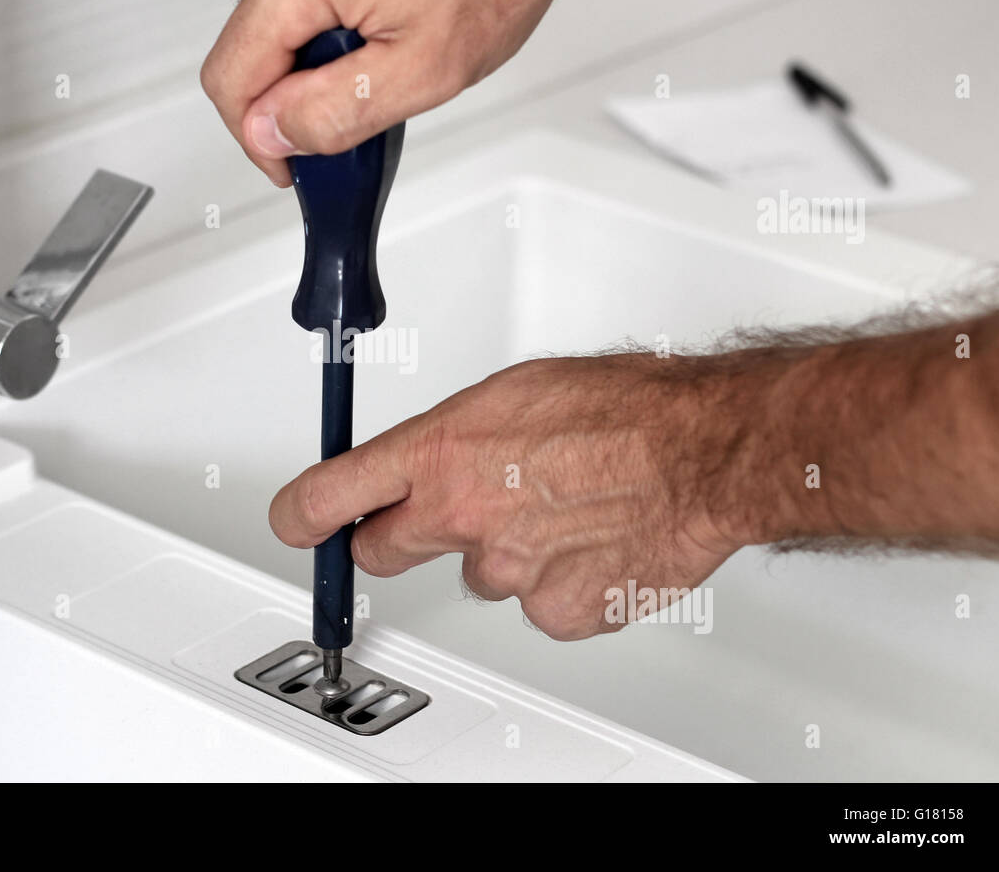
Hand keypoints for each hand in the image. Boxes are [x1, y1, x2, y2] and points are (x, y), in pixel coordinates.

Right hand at [201, 0, 630, 186]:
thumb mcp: (422, 72)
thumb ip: (335, 112)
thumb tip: (273, 134)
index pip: (231, 80)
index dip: (258, 139)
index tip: (289, 164)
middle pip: (245, 52)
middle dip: (289, 97)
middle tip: (349, 114)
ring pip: (267, 27)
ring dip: (308, 61)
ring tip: (375, 59)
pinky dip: (320, 26)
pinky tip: (371, 26)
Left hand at [268, 311, 998, 639]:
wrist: (701, 452)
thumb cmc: (624, 405)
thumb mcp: (517, 389)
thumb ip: (458, 431)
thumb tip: (438, 452)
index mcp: (441, 449)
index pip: (329, 496)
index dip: (303, 514)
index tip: (297, 520)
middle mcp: (462, 513)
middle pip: (383, 549)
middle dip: (396, 536)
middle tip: (439, 514)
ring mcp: (508, 569)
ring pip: (479, 575)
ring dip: (504, 551)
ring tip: (561, 508)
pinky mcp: (558, 610)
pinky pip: (539, 605)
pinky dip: (559, 582)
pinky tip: (591, 542)